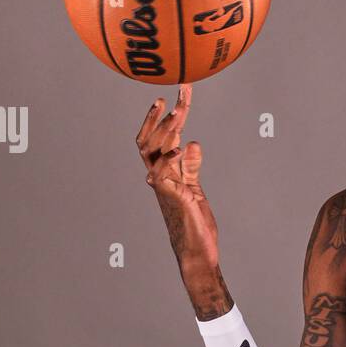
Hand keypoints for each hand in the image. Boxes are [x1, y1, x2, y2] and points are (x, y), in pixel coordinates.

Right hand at [136, 86, 219, 277]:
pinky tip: (183, 148)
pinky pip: (164, 175)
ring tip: (176, 113)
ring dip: (164, 131)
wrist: (198, 254)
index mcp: (167, 173)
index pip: (163, 139)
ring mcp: (164, 188)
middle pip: (148, 141)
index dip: (169, 115)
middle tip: (165, 98)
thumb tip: (193, 142)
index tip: (179, 92)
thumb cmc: (195, 223)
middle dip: (155, 118)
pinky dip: (172, 160)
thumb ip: (192, 167)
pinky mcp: (172, 199)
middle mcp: (160, 178)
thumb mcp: (195, 189)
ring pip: (153, 153)